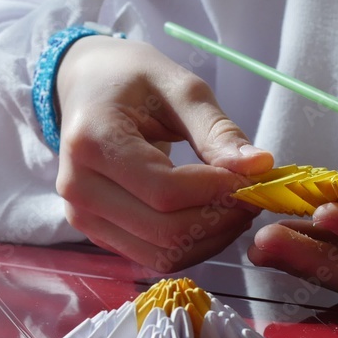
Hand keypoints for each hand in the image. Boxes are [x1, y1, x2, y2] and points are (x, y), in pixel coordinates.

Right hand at [55, 36, 271, 271]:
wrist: (86, 88)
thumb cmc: (132, 81)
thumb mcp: (179, 88)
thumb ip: (217, 131)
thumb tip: (260, 167)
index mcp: (92, 142)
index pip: (164, 190)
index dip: (216, 192)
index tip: (252, 178)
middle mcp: (77, 187)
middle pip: (164, 231)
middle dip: (220, 220)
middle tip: (252, 197)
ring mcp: (81, 216)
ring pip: (160, 255)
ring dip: (210, 240)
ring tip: (235, 209)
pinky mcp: (94, 232)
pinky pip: (151, 257)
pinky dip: (191, 246)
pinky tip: (210, 219)